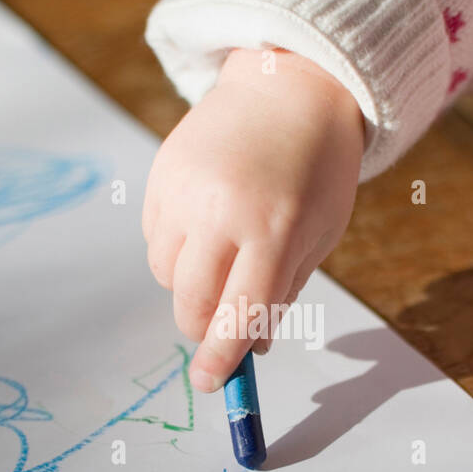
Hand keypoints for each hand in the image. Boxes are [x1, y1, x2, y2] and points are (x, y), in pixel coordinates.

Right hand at [143, 47, 364, 390]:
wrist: (290, 86)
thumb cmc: (317, 169)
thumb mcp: (318, 234)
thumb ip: (282, 292)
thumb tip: (249, 346)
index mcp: (274, 229)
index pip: (238, 314)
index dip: (221, 359)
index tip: (210, 385)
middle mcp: (222, 210)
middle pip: (191, 303)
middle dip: (202, 329)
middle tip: (219, 328)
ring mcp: (184, 189)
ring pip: (166, 274)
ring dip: (189, 285)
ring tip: (223, 254)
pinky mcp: (162, 173)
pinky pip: (154, 239)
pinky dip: (177, 247)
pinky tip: (207, 221)